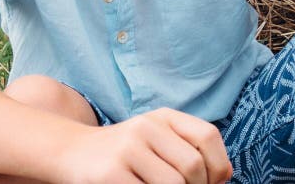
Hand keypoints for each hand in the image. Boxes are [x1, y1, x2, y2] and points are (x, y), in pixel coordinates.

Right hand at [57, 107, 232, 183]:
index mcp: (162, 117)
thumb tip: (224, 177)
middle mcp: (145, 127)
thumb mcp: (154, 139)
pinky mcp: (110, 174)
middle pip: (192, 166)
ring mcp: (126, 149)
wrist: (70, 152)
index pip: (207, 136)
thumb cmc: (122, 153)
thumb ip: (186, 150)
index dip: (218, 166)